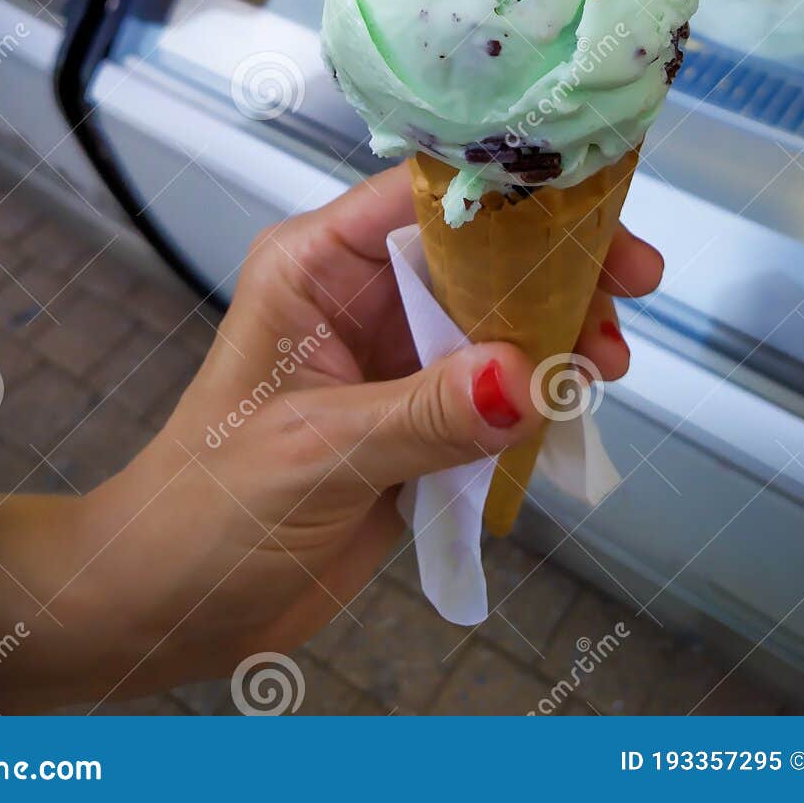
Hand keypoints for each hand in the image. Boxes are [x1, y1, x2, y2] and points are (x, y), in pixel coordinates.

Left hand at [95, 164, 662, 691]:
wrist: (174, 605)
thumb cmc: (207, 512)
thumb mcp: (317, 452)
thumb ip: (425, 413)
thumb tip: (525, 377)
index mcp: (315, 265)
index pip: (421, 198)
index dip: (509, 197)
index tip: (588, 214)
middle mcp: (358, 295)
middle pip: (477, 253)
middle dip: (554, 268)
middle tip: (630, 286)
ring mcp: (391, 356)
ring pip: (496, 318)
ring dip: (555, 333)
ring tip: (606, 364)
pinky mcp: (416, 416)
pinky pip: (493, 387)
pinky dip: (539, 393)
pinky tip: (575, 403)